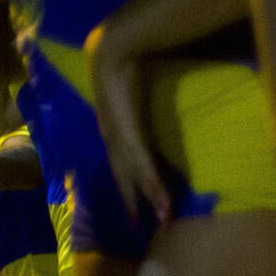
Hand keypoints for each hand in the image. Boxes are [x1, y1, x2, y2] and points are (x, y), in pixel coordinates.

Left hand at [83, 26, 174, 225]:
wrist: (114, 50)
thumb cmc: (126, 64)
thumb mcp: (134, 89)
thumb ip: (141, 102)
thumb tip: (154, 108)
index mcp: (115, 127)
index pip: (121, 162)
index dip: (127, 183)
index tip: (134, 203)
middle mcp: (114, 136)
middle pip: (124, 175)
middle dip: (132, 200)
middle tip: (140, 225)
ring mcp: (120, 136)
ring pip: (135, 174)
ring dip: (148, 198)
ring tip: (162, 218)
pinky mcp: (130, 131)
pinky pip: (144, 162)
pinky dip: (151, 181)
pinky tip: (161, 197)